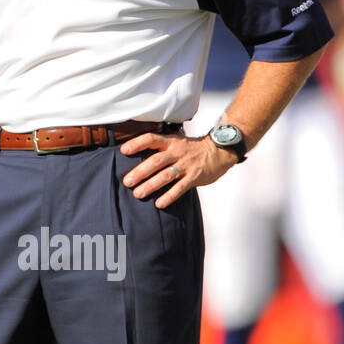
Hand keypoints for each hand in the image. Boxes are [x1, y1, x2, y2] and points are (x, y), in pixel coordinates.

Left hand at [119, 132, 235, 207]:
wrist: (220, 151)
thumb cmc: (193, 149)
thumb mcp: (177, 141)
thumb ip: (161, 147)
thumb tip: (138, 154)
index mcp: (171, 142)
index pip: (151, 139)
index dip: (137, 143)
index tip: (123, 151)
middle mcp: (177, 152)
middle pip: (156, 161)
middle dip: (140, 171)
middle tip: (127, 182)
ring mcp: (186, 165)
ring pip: (166, 175)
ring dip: (151, 185)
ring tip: (138, 194)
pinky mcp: (195, 177)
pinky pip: (180, 188)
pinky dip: (169, 196)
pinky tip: (159, 204)